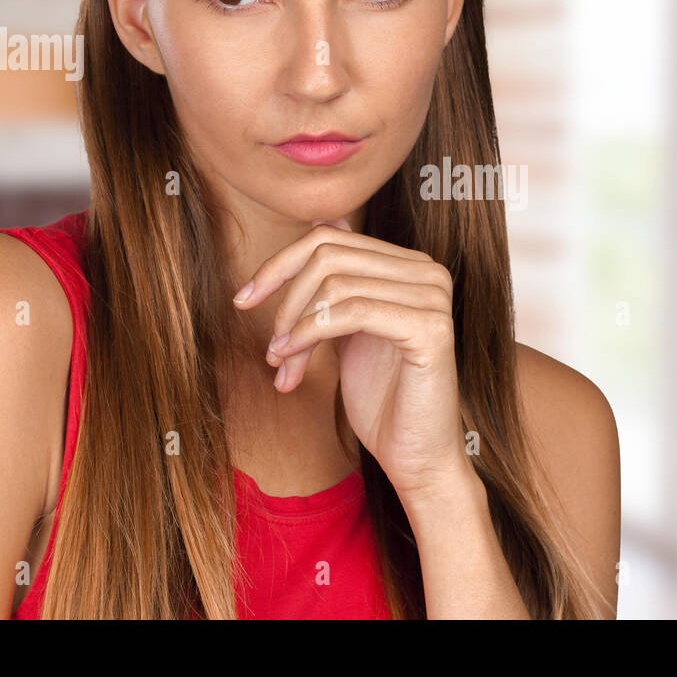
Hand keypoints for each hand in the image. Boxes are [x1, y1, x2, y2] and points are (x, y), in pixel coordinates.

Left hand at [231, 218, 469, 502]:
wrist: (416, 456)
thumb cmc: (382, 399)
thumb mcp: (350, 329)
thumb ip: (341, 281)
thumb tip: (324, 220)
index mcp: (410, 266)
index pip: (330, 238)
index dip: (278, 265)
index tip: (243, 299)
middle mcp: (427, 272)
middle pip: (328, 254)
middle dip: (285, 297)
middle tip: (269, 345)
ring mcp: (433, 297)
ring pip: (335, 284)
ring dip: (293, 325)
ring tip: (281, 362)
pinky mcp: (431, 328)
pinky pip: (352, 311)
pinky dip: (310, 333)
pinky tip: (291, 360)